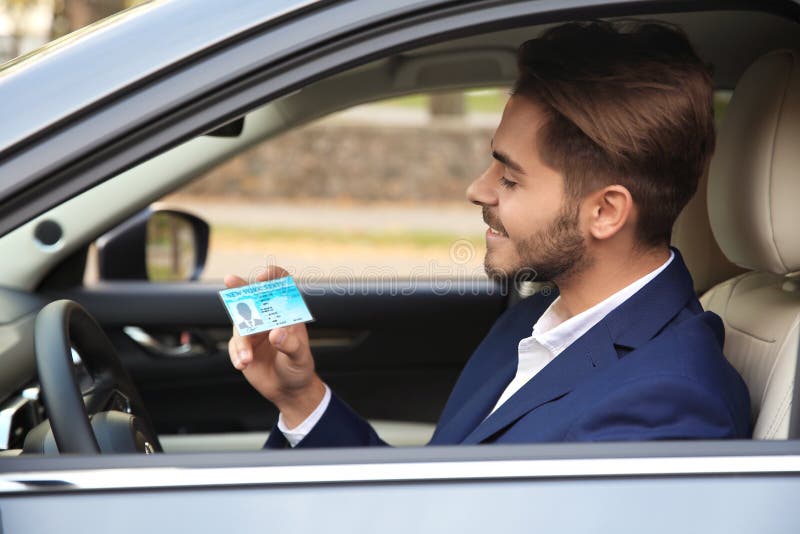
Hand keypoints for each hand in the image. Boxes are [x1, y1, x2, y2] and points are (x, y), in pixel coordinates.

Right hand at [225, 266, 325, 426]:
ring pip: (240, 324)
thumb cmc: (299, 368)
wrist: (287, 390)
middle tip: (230, 279)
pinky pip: (233, 345)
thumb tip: (276, 333)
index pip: (282, 287)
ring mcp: (254, 330)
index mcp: (287, 314)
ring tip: (246, 360)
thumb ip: (289, 344)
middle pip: (252, 296)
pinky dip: (236, 354)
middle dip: (240, 287)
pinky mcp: (242, 345)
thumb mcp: (299, 357)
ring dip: (241, 342)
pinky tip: (242, 364)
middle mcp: (269, 318)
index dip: (274, 277)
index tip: (264, 277)